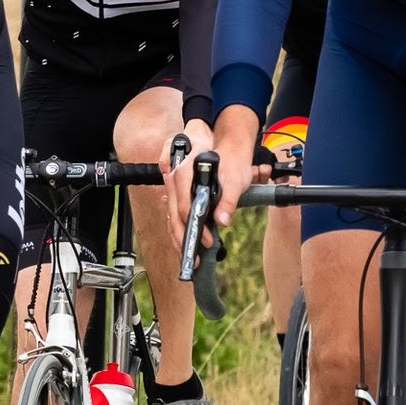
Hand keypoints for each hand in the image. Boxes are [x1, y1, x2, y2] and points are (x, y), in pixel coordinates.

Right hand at [165, 114, 254, 250]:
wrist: (220, 144)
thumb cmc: (227, 160)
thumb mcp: (233, 178)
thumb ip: (228, 200)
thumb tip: (223, 221)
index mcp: (185, 173)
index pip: (185, 207)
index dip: (195, 227)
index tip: (207, 241)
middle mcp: (175, 180)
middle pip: (174, 216)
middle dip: (184, 240)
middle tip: (194, 260)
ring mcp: (173, 187)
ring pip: (171, 218)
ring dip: (179, 239)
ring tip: (190, 259)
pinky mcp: (177, 194)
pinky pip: (174, 215)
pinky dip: (179, 231)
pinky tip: (187, 245)